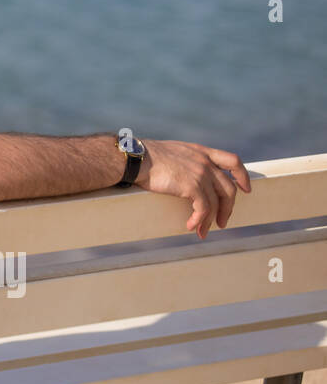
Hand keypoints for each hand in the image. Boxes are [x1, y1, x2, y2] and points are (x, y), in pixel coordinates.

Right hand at [133, 140, 250, 239]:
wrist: (137, 157)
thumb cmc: (146, 155)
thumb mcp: (174, 152)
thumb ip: (187, 160)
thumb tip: (184, 173)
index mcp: (202, 152)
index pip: (232, 161)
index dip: (242, 176)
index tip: (245, 189)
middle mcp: (205, 162)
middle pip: (228, 188)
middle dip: (228, 208)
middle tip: (222, 222)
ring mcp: (200, 173)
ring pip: (216, 202)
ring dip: (211, 220)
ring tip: (203, 231)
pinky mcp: (192, 186)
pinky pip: (203, 208)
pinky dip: (199, 220)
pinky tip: (190, 226)